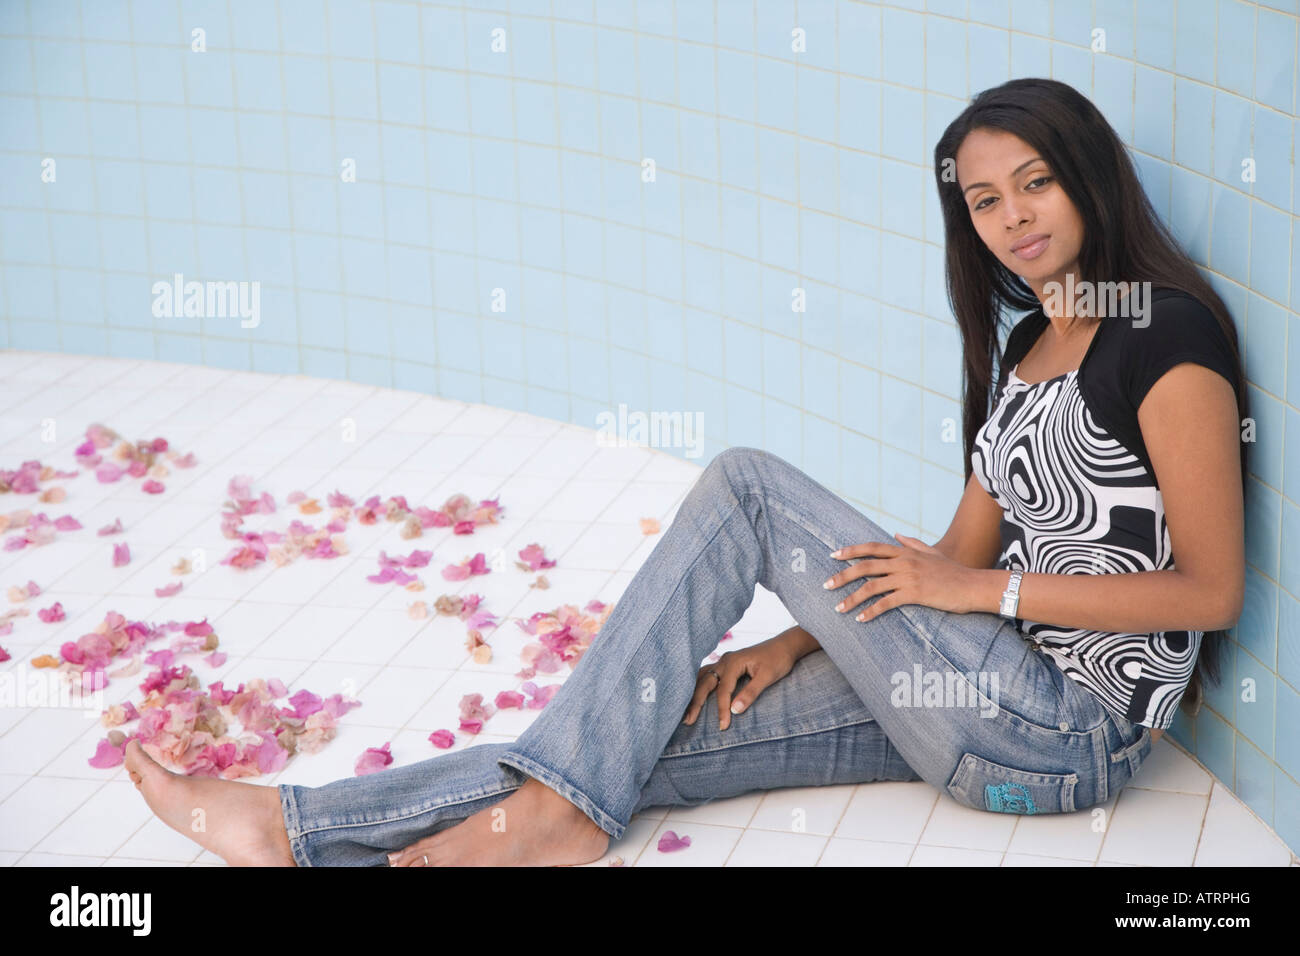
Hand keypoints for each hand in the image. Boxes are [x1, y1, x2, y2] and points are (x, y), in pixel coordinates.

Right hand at [680, 636, 798, 730]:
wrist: (785, 645)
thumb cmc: (778, 660)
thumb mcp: (767, 677)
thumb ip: (750, 693)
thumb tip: (735, 710)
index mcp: (733, 662)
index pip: (723, 690)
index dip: (721, 709)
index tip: (722, 726)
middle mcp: (724, 660)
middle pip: (704, 682)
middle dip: (695, 702)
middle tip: (687, 721)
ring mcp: (723, 661)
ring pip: (702, 677)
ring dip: (694, 693)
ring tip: (686, 711)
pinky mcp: (726, 664)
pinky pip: (707, 674)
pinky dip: (699, 685)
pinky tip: (694, 694)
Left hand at [824, 533, 980, 622]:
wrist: (974, 585)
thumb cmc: (955, 571)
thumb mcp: (933, 553)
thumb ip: (912, 543)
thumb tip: (896, 533)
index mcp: (905, 552)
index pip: (872, 547)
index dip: (851, 550)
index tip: (833, 555)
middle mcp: (904, 562)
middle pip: (865, 567)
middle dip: (842, 576)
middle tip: (826, 585)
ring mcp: (908, 577)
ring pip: (871, 587)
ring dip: (852, 598)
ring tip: (838, 608)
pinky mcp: (915, 594)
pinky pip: (886, 603)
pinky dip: (871, 611)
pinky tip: (860, 619)